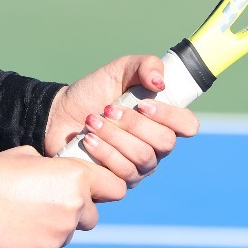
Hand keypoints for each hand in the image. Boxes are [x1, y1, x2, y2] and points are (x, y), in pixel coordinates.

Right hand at [0, 146, 124, 247]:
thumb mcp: (30, 156)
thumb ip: (54, 168)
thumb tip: (57, 175)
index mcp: (77, 176)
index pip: (115, 188)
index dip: (104, 188)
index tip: (92, 189)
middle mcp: (76, 204)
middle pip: (92, 216)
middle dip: (79, 211)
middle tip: (54, 203)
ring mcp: (62, 230)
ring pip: (71, 232)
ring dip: (60, 226)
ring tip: (33, 214)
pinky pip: (52, 246)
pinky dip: (43, 239)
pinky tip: (24, 227)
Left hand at [45, 55, 199, 186]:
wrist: (60, 115)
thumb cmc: (93, 93)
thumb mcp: (118, 71)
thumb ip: (144, 65)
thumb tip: (160, 81)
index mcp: (162, 120)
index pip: (188, 125)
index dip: (171, 116)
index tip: (143, 104)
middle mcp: (155, 147)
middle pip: (165, 142)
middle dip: (134, 124)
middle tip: (108, 109)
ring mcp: (140, 167)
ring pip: (143, 157)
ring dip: (115, 136)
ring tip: (92, 122)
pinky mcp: (120, 182)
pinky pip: (123, 174)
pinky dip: (104, 152)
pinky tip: (88, 139)